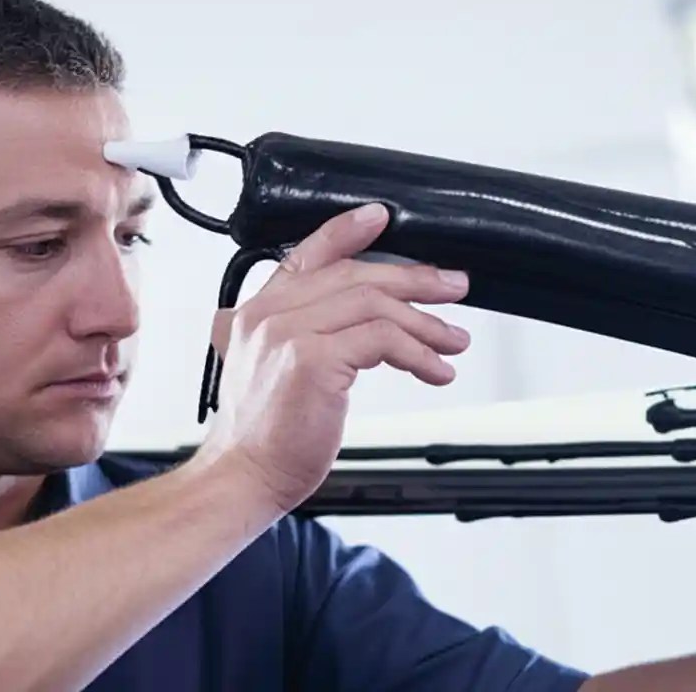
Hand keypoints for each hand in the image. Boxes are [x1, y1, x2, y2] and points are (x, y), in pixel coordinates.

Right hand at [199, 203, 471, 512]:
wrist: (243, 478)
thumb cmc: (263, 438)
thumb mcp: (273, 374)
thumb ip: (299, 341)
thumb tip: (360, 332)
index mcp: (256, 313)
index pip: (306, 256)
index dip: (345, 232)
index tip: (380, 218)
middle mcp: (268, 316)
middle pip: (353, 276)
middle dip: (412, 279)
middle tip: (451, 287)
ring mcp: (288, 334)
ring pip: (373, 305)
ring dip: (424, 322)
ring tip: (453, 340)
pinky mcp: (312, 359)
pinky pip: (382, 339)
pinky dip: (418, 353)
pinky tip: (435, 370)